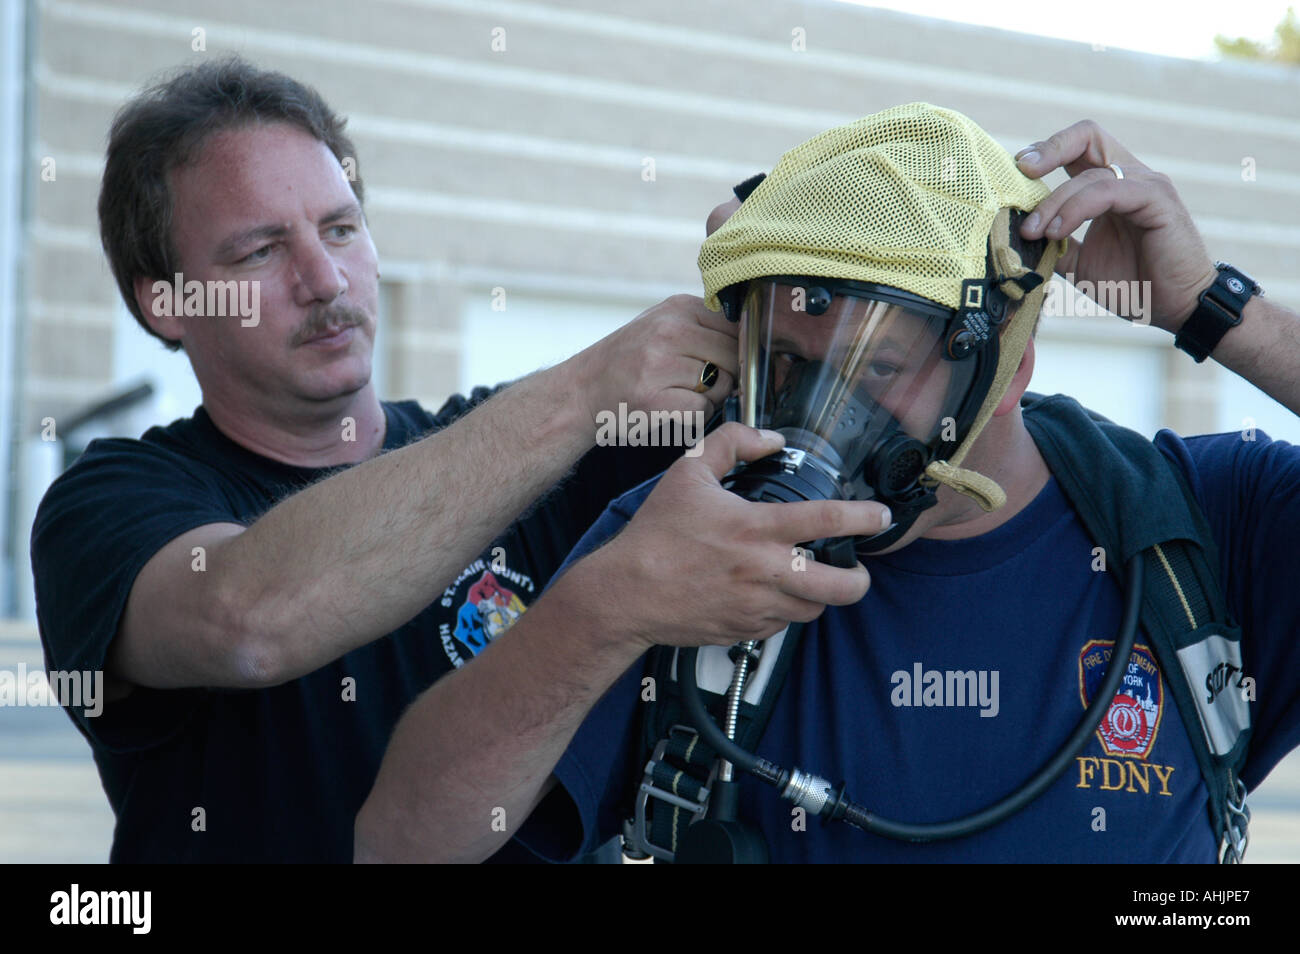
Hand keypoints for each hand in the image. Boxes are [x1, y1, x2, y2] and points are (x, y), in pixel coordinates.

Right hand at [569, 294, 738, 425]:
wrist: (581, 392)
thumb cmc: (627, 363)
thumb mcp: (661, 326)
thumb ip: (702, 327)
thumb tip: (751, 342)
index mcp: (676, 308)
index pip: (734, 326)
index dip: (738, 351)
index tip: (728, 365)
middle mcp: (668, 331)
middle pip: (732, 356)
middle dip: (726, 377)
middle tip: (702, 386)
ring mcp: (660, 364)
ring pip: (720, 385)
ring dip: (709, 398)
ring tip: (680, 395)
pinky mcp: (654, 398)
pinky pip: (702, 410)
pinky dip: (694, 417)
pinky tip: (672, 410)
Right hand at [591, 423, 888, 649]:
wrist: (626, 594)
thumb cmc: (655, 535)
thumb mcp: (687, 472)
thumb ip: (731, 443)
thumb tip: (770, 439)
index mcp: (755, 528)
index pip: (828, 521)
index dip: (864, 518)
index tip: (879, 516)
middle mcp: (763, 571)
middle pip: (840, 586)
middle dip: (859, 579)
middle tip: (857, 569)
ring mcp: (757, 606)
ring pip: (814, 609)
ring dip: (820, 595)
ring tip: (812, 580)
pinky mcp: (745, 631)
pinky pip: (782, 625)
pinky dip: (786, 610)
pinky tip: (771, 594)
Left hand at [1015, 119, 1217, 333]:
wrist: (1174, 307)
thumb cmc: (1134, 284)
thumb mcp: (1079, 262)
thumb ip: (1052, 244)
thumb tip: (1013, 236)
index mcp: (1111, 185)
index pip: (1078, 147)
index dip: (1046, 151)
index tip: (1017, 172)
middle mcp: (1130, 176)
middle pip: (1088, 135)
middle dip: (1049, 148)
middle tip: (1020, 170)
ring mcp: (1146, 184)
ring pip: (1090, 174)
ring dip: (1053, 203)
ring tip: (1033, 231)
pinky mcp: (1157, 199)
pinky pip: (1108, 191)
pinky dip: (1075, 209)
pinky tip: (1056, 232)